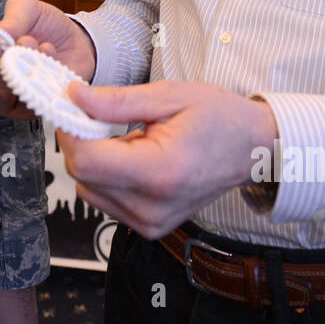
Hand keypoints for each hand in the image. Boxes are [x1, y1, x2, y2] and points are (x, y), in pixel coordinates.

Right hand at [0, 0, 96, 115]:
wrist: (78, 39)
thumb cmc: (44, 26)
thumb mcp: (25, 9)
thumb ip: (9, 17)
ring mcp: (9, 97)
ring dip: (9, 70)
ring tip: (26, 42)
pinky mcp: (33, 106)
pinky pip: (28, 98)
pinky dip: (36, 69)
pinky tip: (46, 50)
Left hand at [56, 81, 277, 238]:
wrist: (252, 148)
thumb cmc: (219, 118)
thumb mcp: (168, 96)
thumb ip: (116, 101)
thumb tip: (73, 97)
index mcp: (160, 172)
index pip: (85, 162)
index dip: (71, 132)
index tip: (75, 108)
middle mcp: (152, 207)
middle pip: (83, 175)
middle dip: (82, 142)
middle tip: (101, 116)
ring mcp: (150, 222)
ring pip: (88, 189)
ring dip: (96, 160)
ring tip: (128, 138)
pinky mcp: (148, 227)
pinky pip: (104, 199)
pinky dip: (108, 175)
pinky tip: (134, 157)